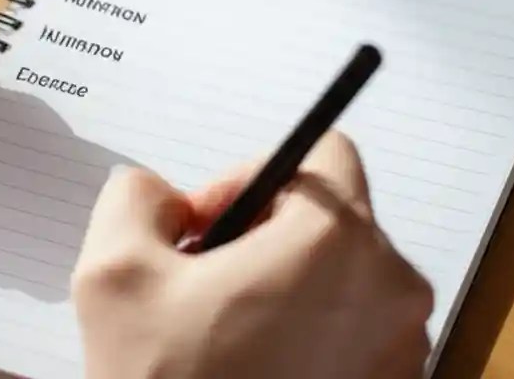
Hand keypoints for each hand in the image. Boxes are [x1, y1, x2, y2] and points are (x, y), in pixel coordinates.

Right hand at [72, 132, 433, 378]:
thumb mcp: (112, 270)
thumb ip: (134, 195)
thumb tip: (162, 196)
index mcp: (336, 243)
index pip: (323, 155)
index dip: (253, 173)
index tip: (208, 225)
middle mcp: (391, 291)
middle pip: (331, 218)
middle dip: (261, 236)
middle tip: (201, 279)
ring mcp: (401, 350)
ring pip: (342, 277)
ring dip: (282, 287)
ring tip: (221, 331)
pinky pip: (353, 332)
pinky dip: (306, 334)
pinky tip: (249, 365)